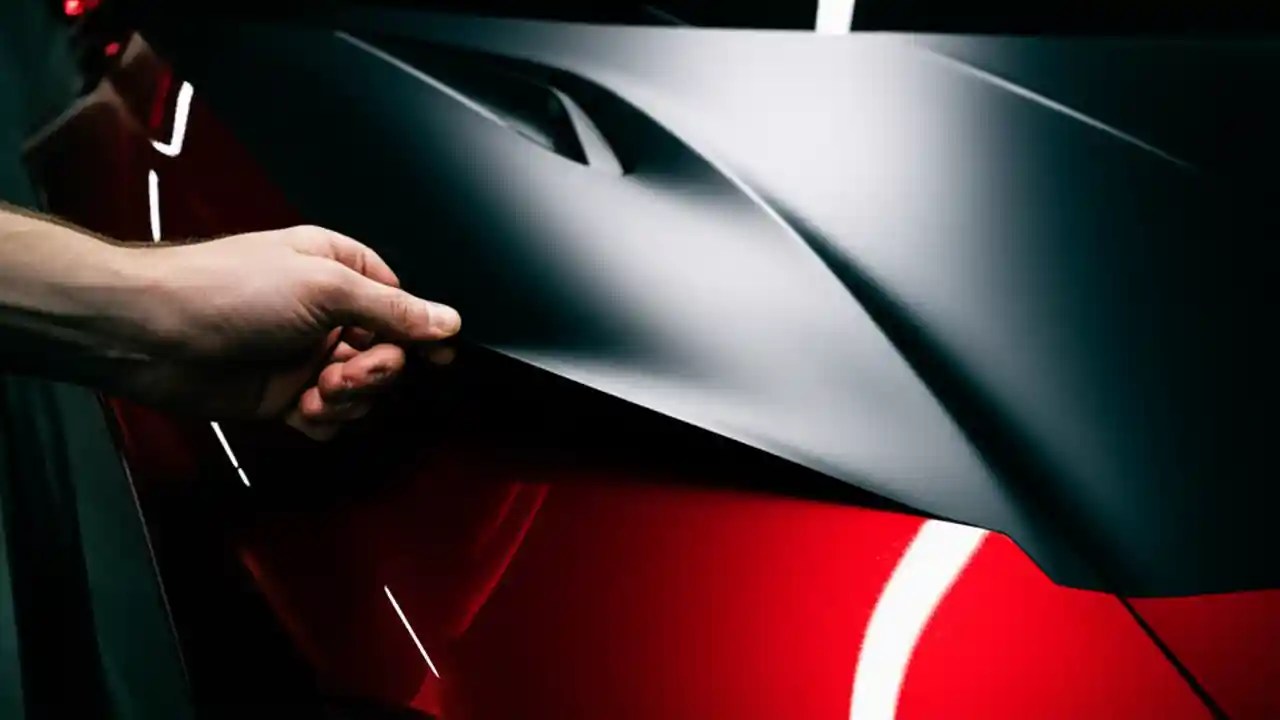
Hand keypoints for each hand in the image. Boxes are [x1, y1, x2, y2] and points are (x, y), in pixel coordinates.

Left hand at [120, 225, 459, 438]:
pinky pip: (332, 418)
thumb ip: (394, 309)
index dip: (420, 332)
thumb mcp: (324, 287)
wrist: (154, 334)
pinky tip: (299, 409)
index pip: (402, 303)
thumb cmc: (225, 290)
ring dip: (346, 398)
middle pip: (389, 352)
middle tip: (348, 372)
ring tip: (314, 391)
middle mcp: (326, 312)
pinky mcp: (286, 395)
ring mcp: (306, 355)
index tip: (436, 355)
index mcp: (337, 268)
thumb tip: (448, 321)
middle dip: (375, 371)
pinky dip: (323, 419)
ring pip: (364, 390)